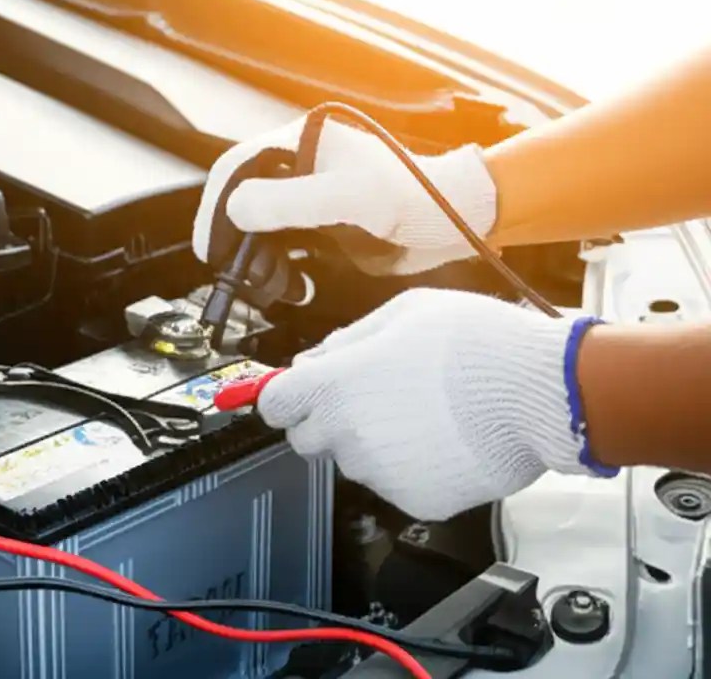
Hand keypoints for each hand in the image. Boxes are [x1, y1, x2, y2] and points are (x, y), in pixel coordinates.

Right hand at [192, 117, 497, 274]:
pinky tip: (288, 286)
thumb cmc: (420, 195)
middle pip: (241, 202)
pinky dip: (277, 272)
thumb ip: (292, 201)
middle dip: (236, 243)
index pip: (236, 169)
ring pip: (258, 230)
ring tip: (270, 285)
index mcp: (300, 143)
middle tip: (237, 274)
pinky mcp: (320, 226)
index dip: (216, 208)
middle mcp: (299, 168)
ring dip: (256, 262)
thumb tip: (237, 209)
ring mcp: (309, 198)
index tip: (211, 246)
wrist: (458, 221)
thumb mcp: (352, 196)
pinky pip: (280, 248)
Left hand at [257, 288, 588, 520]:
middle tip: (370, 398)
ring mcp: (379, 472)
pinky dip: (410, 467)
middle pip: (308, 438)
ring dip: (372, 442)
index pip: (275, 405)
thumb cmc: (475, 342)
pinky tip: (443, 440)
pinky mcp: (413, 499)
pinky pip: (395, 483)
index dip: (284, 398)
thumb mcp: (403, 313)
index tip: (296, 394)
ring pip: (354, 461)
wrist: (539, 392)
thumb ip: (348, 340)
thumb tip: (315, 360)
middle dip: (327, 420)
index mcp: (335, 385)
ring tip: (422, 414)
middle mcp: (347, 433)